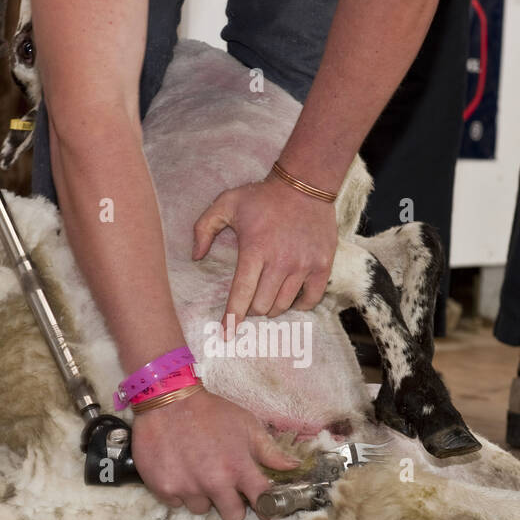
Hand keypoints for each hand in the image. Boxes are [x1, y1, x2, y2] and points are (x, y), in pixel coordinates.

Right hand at [132, 389, 300, 519]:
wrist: (166, 400)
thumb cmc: (210, 411)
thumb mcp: (246, 424)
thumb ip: (269, 450)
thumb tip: (293, 466)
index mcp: (239, 468)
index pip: (263, 503)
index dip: (265, 506)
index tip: (262, 505)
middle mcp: (214, 483)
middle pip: (233, 517)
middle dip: (232, 505)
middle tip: (224, 486)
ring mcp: (187, 488)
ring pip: (202, 509)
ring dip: (202, 496)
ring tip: (197, 471)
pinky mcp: (163, 488)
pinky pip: (176, 503)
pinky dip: (178, 491)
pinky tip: (179, 469)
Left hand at [193, 173, 337, 323]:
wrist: (306, 184)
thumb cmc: (263, 196)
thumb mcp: (226, 203)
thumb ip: (203, 228)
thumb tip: (196, 256)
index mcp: (255, 250)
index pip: (241, 295)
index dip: (232, 318)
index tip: (226, 334)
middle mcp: (280, 262)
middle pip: (262, 306)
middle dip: (251, 309)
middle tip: (250, 299)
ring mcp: (304, 265)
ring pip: (283, 306)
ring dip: (272, 307)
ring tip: (268, 295)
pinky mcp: (323, 265)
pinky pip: (310, 300)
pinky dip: (298, 305)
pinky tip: (291, 296)